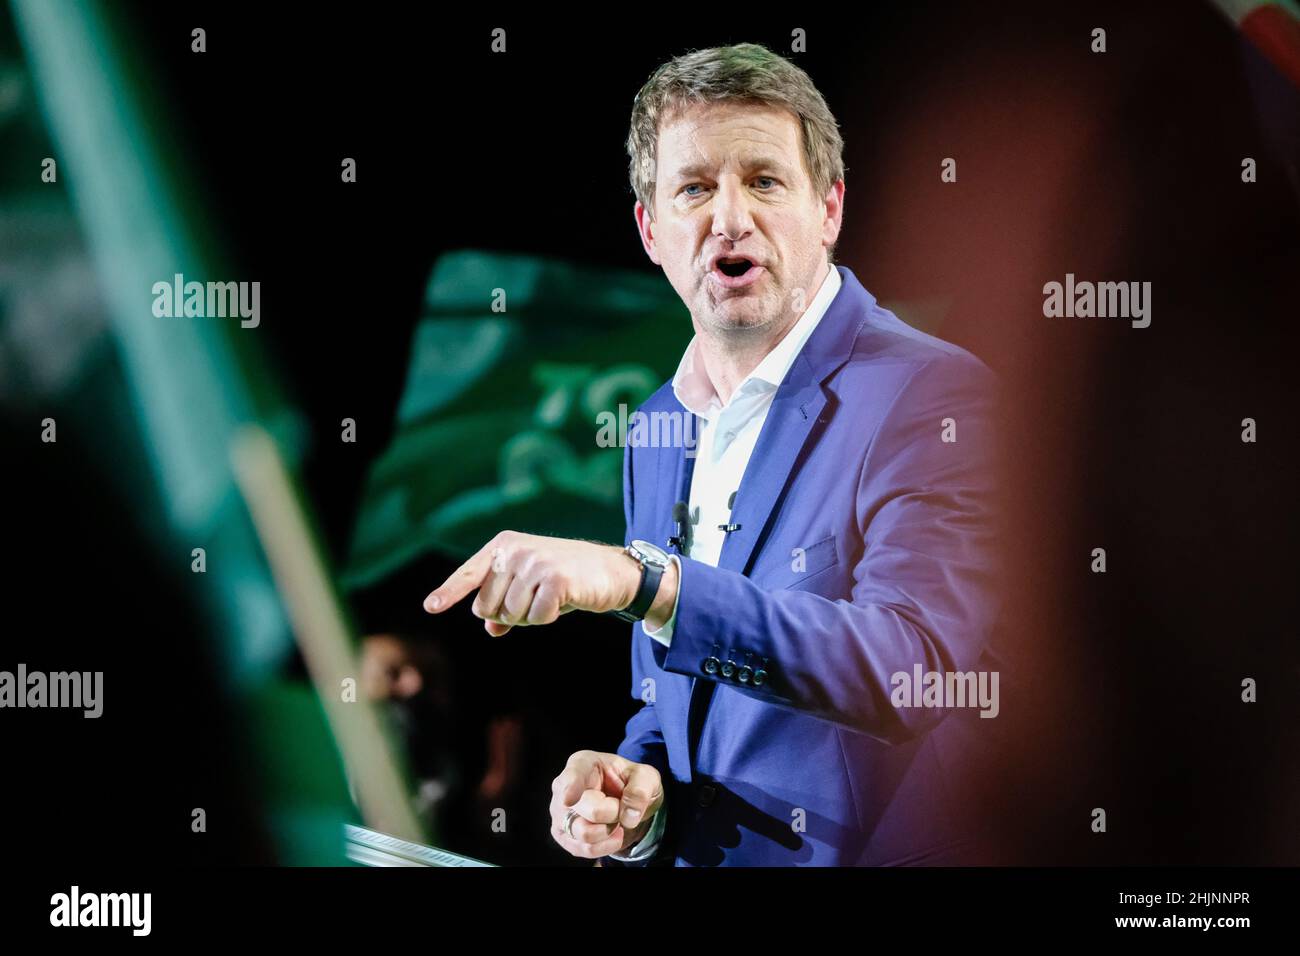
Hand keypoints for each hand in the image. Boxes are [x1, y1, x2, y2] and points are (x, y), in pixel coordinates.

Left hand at [423, 530, 657, 635]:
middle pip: (487, 606)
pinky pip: (535, 618)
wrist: (610, 571)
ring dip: (530, 617)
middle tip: (535, 601)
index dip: (449, 592)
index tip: (430, 607)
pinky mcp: (554, 579)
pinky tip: (564, 602)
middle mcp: (514, 550)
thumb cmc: (568, 577)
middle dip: (508, 615)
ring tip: (551, 599)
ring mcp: (534, 563)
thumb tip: (490, 628)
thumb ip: (506, 603)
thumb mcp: (532, 586)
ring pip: (511, 615)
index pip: (469, 574)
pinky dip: (548, 618)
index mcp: (503, 545)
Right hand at [549, 750, 663, 859]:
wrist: (624, 802)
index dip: (571, 788)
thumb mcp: (646, 777)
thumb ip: (640, 789)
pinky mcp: (563, 834)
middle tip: (621, 805)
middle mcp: (563, 788)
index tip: (570, 799)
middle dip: (616, 813)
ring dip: (610, 831)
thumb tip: (628, 815)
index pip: (573, 776)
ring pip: (585, 834)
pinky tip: (613, 834)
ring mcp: (559, 813)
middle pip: (592, 811)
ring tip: (615, 819)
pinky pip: (584, 849)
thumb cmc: (630, 782)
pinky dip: (605, 846)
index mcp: (582, 764)